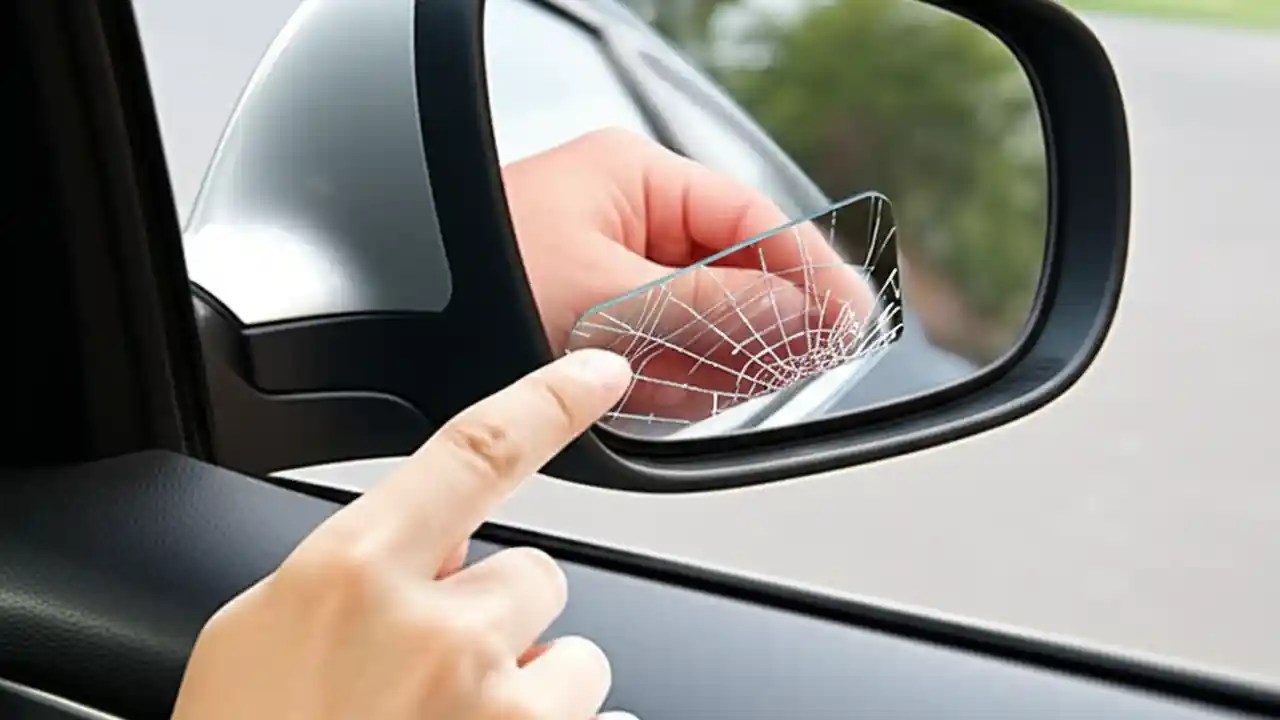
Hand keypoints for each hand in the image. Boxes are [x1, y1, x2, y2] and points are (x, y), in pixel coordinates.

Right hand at [172, 350, 637, 719]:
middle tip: (433, 680)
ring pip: (577, 660)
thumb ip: (356, 567)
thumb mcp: (262, 639)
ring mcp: (500, 712)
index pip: (473, 450)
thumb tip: (447, 535)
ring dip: (531, 692)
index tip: (603, 372)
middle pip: (539, 576)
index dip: (548, 397)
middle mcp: (438, 633)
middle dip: (501, 621)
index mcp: (353, 575)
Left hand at [503, 128, 877, 423]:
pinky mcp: (592, 323)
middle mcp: (626, 220)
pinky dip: (669, 382)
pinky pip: (659, 353)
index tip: (852, 323)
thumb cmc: (474, 281)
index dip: (810, 272)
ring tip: (691, 385)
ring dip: (710, 361)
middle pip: (735, 273)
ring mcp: (610, 274)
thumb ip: (720, 311)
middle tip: (791, 367)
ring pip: (701, 321)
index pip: (751, 221)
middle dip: (759, 325)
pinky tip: (658, 396)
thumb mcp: (610, 297)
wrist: (382, 332)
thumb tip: (811, 319)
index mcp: (632, 180)